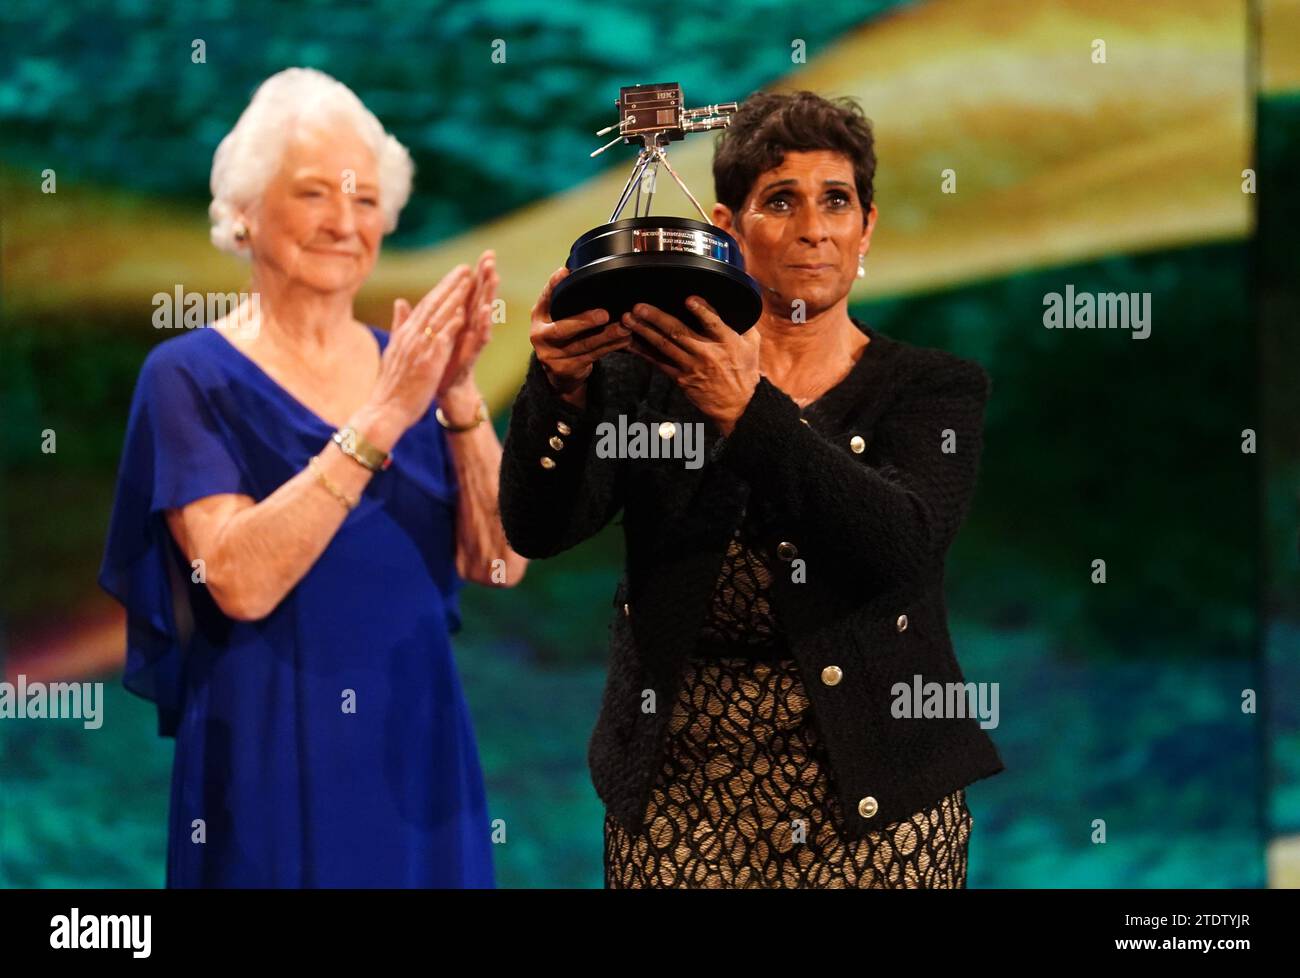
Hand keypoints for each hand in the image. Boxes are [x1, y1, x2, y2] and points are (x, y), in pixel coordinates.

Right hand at [368, 264, 472, 434]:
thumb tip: (400, 303)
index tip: (454, 275)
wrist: (385, 411)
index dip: (440, 289)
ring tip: (469, 281)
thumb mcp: (394, 350)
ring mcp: (418, 348)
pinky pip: (441, 339)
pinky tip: (464, 313)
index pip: (424, 305)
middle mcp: (411, 336)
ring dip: (454, 297)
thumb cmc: (392, 385)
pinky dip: (452, 324)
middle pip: (432, 305)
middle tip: (465, 269)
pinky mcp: (426, 362)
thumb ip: (399, 325)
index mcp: (405, 334)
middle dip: (449, 285)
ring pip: (438, 317)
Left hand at [439, 249, 497, 398]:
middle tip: (491, 256)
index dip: (479, 274)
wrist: (444, 387)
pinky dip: (483, 323)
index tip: (486, 254)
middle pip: (481, 296)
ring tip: (493, 276)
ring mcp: (473, 338)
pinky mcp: (472, 352)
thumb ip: (438, 312)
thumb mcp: (438, 331)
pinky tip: (487, 310)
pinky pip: (480, 335)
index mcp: (462, 318)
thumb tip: (439, 294)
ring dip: (488, 294)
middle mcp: (471, 325)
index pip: (472, 291)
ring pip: (483, 312)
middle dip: (486, 276)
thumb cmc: (442, 358)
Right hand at [529, 266, 632, 406]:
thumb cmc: (562, 336)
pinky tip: (623, 340)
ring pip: (584, 345)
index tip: (565, 272)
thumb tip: (577, 270)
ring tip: (623, 327)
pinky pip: (593, 356)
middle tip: (604, 314)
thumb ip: (564, 299)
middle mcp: (541, 336)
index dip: (553, 285)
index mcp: (538, 317)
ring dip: (606, 336)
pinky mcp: (568, 369)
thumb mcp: (556, 316)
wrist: (558, 372)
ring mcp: (552, 356)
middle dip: (584, 321)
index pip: (545, 298)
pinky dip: (610, 348)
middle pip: (562, 329)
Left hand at [620, 297, 760, 434]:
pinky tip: (631, 343)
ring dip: (644, 332)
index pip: (714, 323)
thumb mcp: (752, 344)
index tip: (689, 299)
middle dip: (656, 318)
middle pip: (679, 332)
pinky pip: (659, 363)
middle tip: (639, 307)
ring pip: (664, 346)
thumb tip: (738, 301)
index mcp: (727, 341)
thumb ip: (744, 323)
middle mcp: (707, 353)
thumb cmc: (745, 371)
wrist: (738, 406)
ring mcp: (692, 367)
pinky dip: (644, 353)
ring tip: (628, 320)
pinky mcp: (681, 378)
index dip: (702, 311)